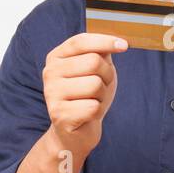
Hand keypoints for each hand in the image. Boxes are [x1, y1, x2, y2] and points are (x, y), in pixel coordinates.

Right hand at [42, 32, 128, 161]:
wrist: (76, 131)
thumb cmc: (88, 96)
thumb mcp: (95, 70)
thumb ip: (101, 52)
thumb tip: (119, 41)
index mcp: (56, 57)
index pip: (81, 41)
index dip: (105, 41)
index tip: (124, 46)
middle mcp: (49, 73)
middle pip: (93, 62)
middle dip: (107, 75)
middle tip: (101, 86)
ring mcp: (51, 93)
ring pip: (95, 84)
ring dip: (102, 95)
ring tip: (92, 100)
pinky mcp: (58, 115)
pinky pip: (93, 106)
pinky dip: (97, 111)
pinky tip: (87, 115)